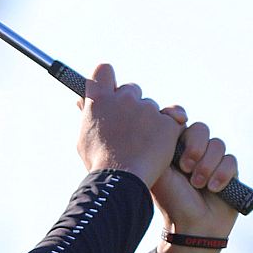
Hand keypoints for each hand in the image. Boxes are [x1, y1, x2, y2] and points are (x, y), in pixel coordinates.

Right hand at [75, 64, 186, 184]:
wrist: (121, 181)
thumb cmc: (99, 163)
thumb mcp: (84, 137)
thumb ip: (88, 115)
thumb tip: (81, 100)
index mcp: (99, 100)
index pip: (103, 70)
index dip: (108, 79)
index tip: (111, 90)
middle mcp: (123, 98)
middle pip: (132, 89)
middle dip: (132, 105)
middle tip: (129, 128)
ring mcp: (147, 109)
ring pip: (151, 108)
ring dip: (149, 121)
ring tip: (142, 147)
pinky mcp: (167, 122)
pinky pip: (171, 120)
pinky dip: (168, 132)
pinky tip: (159, 147)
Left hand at [153, 106, 240, 238]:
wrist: (192, 227)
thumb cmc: (171, 200)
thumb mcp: (159, 171)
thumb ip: (160, 145)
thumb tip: (164, 120)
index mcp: (174, 146)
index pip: (179, 119)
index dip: (179, 117)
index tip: (180, 122)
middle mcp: (193, 150)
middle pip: (201, 129)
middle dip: (195, 146)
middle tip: (186, 167)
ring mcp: (213, 159)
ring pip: (218, 144)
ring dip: (208, 165)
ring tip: (198, 184)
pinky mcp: (230, 171)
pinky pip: (231, 160)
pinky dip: (222, 174)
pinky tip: (214, 188)